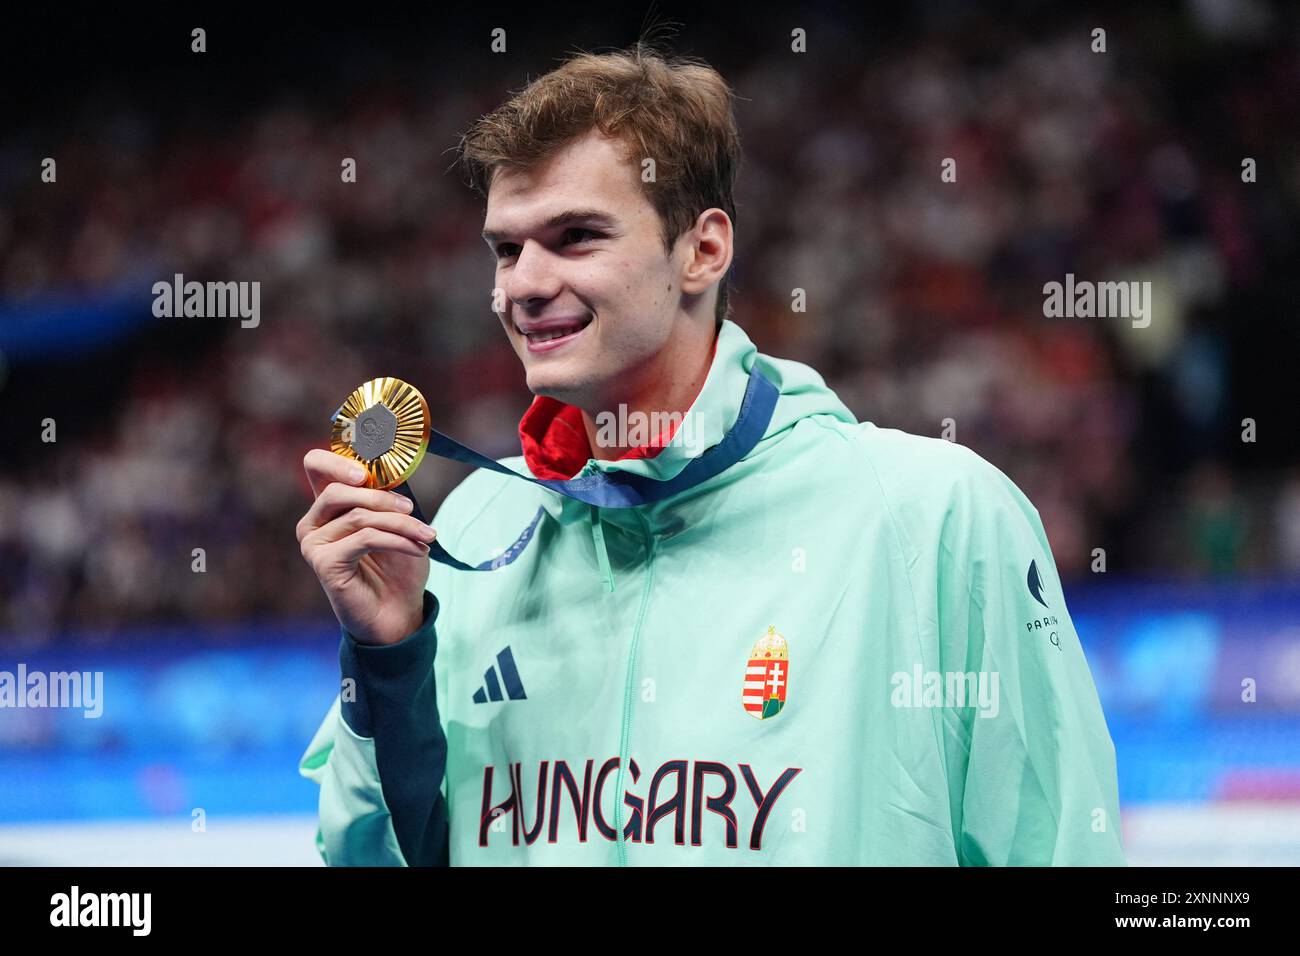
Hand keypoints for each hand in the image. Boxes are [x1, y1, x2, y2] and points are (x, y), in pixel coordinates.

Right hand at [296, 449, 436, 644]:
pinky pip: (366, 538)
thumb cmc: (397, 565)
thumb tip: (389, 471)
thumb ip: (386, 496)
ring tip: (426, 536)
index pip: (316, 465)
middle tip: (411, 510)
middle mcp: (313, 522)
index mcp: (328, 506)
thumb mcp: (397, 522)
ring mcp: (313, 544)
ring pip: (359, 516)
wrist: (399, 611)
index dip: (338, 459)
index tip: (368, 471)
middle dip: (382, 497)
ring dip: (401, 524)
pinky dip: (399, 540)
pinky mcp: (324, 563)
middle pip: (337, 489)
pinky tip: (418, 549)